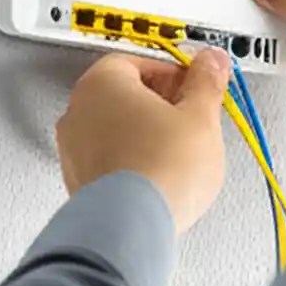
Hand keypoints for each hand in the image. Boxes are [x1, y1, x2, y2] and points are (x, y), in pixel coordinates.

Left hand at [55, 49, 231, 233]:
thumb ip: (206, 82)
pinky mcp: (79, 181)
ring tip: (178, 149)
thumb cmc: (160, 169)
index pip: (140, 61)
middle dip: (160, 101)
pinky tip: (159, 172)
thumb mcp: (201, 116)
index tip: (195, 83)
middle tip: (190, 114)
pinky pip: (110, 158)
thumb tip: (211, 63)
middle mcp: (79, 111)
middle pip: (125, 93)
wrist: (134, 224)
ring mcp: (74, 148)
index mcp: (103, 82)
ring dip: (146, 132)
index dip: (173, 72)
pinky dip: (133, 159)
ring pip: (116, 127)